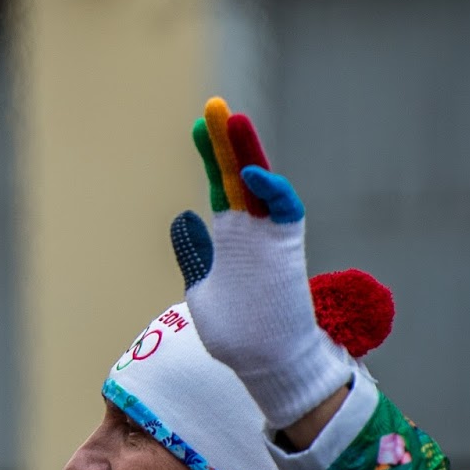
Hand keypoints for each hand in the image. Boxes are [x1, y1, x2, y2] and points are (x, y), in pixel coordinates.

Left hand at [170, 97, 352, 431]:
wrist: (265, 362)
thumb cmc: (238, 332)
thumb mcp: (203, 287)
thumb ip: (195, 253)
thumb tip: (183, 219)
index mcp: (230, 237)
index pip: (219, 185)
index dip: (211, 155)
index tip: (198, 126)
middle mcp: (249, 230)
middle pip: (237, 175)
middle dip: (226, 142)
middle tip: (213, 107)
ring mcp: (268, 238)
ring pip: (260, 184)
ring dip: (248, 152)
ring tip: (233, 120)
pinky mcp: (286, 249)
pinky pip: (284, 211)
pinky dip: (270, 191)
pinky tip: (247, 173)